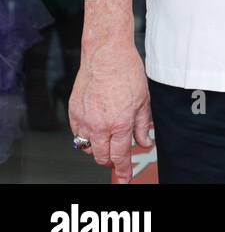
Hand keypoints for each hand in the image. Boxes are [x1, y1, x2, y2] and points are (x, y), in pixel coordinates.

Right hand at [68, 37, 152, 182]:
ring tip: (107, 139)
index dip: (123, 170)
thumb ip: (143, 125)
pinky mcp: (73, 112)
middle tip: (117, 159)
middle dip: (110, 161)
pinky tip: (95, 127)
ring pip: (87, 148)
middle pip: (101, 157)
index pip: (120, 156)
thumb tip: (144, 142)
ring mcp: (84, 119)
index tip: (125, 177)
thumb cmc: (126, 72)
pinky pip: (77, 134)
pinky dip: (85, 135)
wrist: (106, 55)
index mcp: (120, 123)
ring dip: (97, 148)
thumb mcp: (144, 101)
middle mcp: (100, 125)